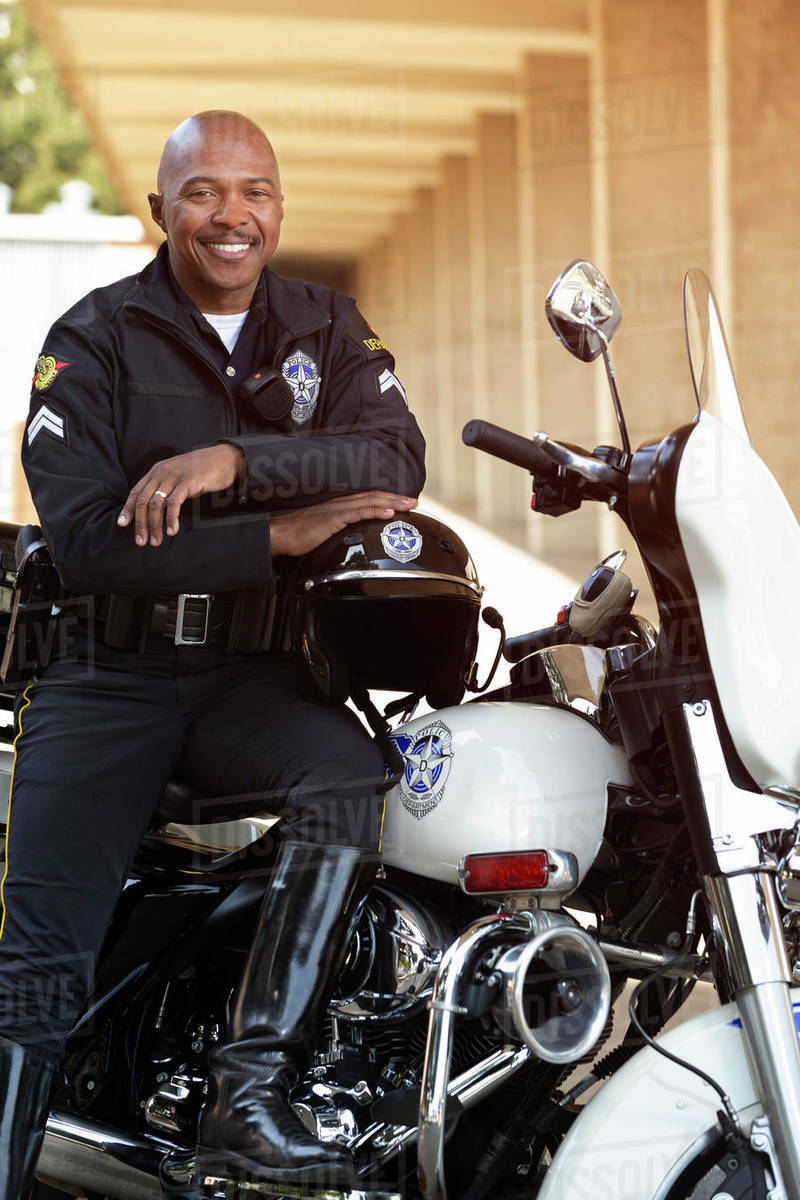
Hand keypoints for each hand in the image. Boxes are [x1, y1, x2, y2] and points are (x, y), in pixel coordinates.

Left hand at [118, 444, 246, 546]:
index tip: (122, 525)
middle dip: (140, 523)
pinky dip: (171, 519)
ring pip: (156, 504)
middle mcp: (162, 472)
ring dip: (154, 525)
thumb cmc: (203, 471)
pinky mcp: (188, 481)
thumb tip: (156, 509)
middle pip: (143, 500)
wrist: (225, 458)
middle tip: (141, 541)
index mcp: (157, 471)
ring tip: (156, 541)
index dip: (128, 509)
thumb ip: (167, 489)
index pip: (136, 491)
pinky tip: (172, 531)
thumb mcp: (179, 478)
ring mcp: (174, 476)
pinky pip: (174, 503)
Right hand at [270, 492, 417, 556]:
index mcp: (341, 506)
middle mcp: (342, 504)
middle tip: (415, 502)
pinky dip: (376, 511)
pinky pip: (359, 513)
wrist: (282, 534)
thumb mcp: (325, 532)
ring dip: (392, 503)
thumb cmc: (299, 535)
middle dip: (396, 499)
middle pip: (375, 498)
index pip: (369, 500)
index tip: (404, 503)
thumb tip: (352, 538)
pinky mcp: (334, 518)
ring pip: (371, 502)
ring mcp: (339, 509)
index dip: (388, 500)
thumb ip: (340, 531)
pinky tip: (388, 513)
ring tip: (408, 505)